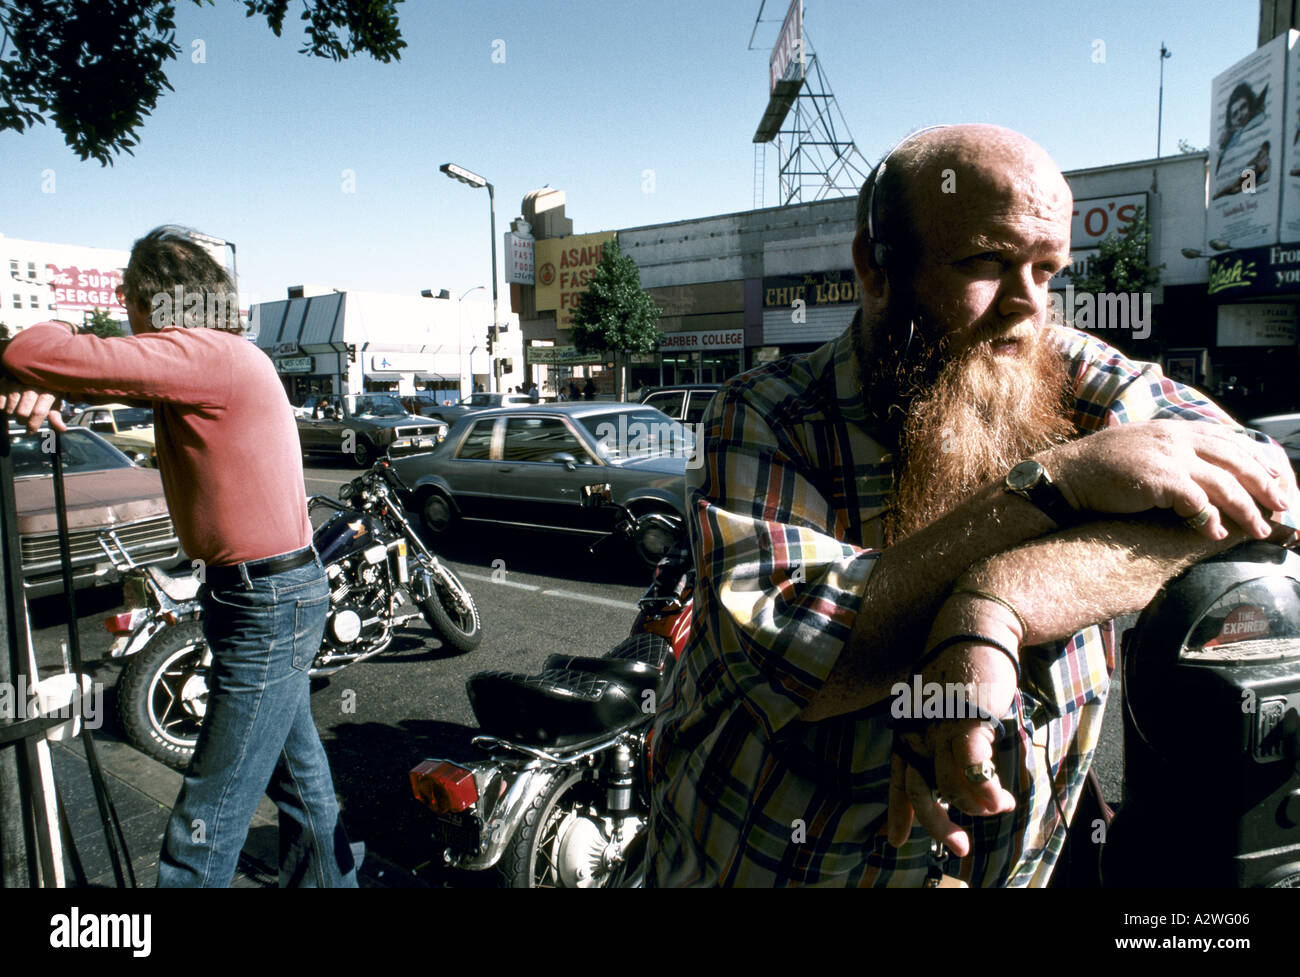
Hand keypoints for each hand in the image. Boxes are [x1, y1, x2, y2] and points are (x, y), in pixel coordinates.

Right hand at [2, 382, 67, 432]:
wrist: (34, 368)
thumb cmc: (45, 387)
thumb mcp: (54, 399)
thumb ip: (55, 414)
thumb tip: (62, 429)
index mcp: (48, 391)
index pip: (38, 412)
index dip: (33, 425)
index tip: (31, 431)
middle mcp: (32, 386)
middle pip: (22, 413)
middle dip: (22, 421)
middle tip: (24, 420)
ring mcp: (17, 383)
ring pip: (10, 409)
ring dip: (13, 413)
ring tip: (18, 409)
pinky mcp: (5, 381)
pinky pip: (0, 402)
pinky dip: (3, 406)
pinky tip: (10, 403)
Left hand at [886, 639, 1018, 854]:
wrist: (974, 627)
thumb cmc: (960, 666)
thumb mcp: (942, 703)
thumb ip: (945, 734)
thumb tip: (959, 766)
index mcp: (911, 727)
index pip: (899, 775)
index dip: (897, 811)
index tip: (894, 840)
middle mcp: (920, 730)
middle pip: (920, 788)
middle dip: (938, 824)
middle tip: (959, 848)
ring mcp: (942, 725)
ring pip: (950, 784)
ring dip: (978, 806)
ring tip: (999, 807)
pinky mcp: (968, 718)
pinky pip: (973, 766)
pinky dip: (986, 790)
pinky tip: (999, 801)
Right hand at [1044, 421, 1291, 539]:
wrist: (1065, 475)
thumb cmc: (1098, 468)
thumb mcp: (1140, 448)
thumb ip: (1168, 451)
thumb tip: (1194, 472)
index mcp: (1173, 429)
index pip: (1228, 440)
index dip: (1254, 460)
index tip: (1273, 479)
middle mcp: (1176, 438)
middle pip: (1235, 459)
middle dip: (1263, 484)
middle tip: (1283, 506)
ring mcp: (1168, 456)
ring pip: (1225, 483)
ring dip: (1246, 509)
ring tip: (1260, 529)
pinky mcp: (1160, 479)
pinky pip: (1198, 503)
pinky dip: (1211, 520)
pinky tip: (1216, 534)